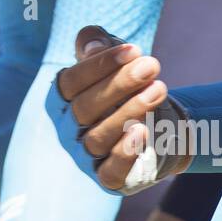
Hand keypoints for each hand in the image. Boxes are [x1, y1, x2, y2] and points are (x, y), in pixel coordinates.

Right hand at [55, 26, 187, 192]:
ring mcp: (87, 155)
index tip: (134, 50)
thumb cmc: (125, 85)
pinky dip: (124, 154)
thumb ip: (95, 42)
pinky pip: (110, 171)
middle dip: (120, 84)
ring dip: (129, 112)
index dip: (100, 65)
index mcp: (63, 99)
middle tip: (152, 65)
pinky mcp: (109, 178)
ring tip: (158, 90)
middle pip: (85, 108)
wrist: (158, 125)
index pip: (71, 82)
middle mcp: (69, 128)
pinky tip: (142, 131)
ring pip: (98, 137)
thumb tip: (94, 47)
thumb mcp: (111, 58)